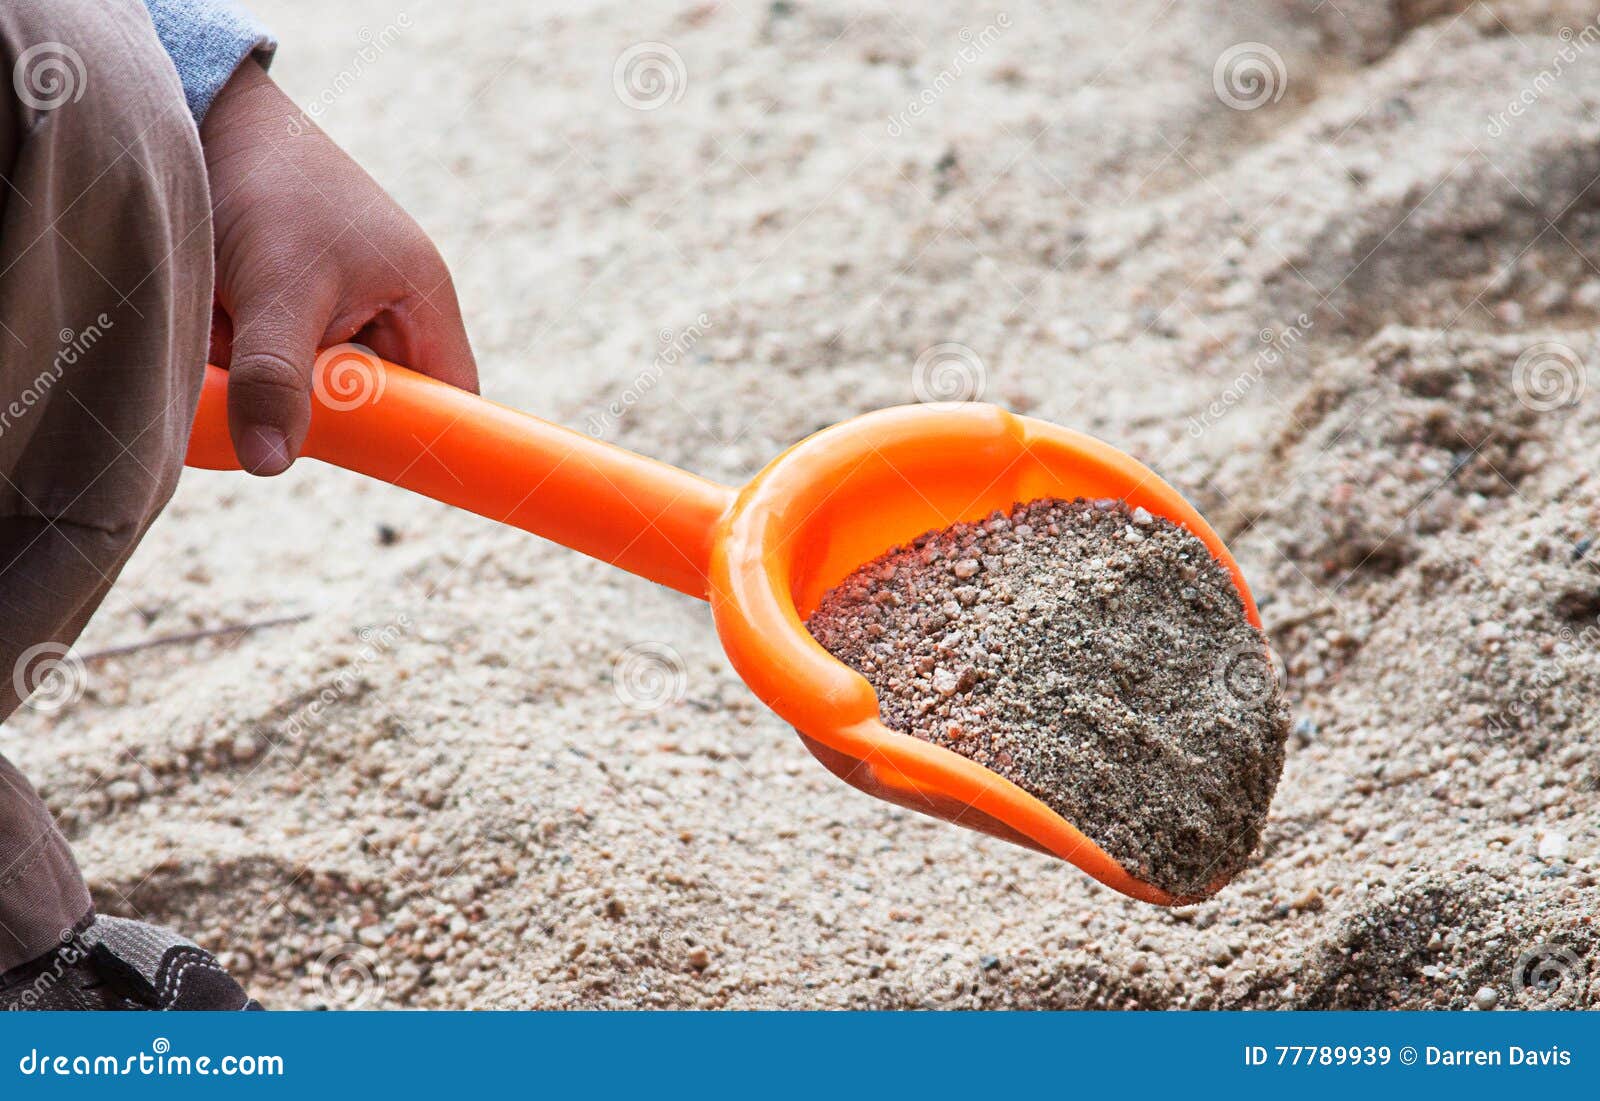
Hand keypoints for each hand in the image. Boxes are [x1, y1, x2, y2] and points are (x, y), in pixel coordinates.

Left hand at [200, 60, 477, 473]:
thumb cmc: (265, 183)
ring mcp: (332, 311)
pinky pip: (262, 364)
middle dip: (308, 401)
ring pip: (303, 389)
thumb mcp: (275, 286)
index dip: (425, 441)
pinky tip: (207, 311)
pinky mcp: (280, 309)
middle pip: (368, 406)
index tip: (375, 464)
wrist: (199, 109)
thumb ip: (276, 377)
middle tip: (259, 371)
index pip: (450, 402)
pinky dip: (229, 352)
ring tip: (221, 316)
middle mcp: (386, 311)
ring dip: (255, 373)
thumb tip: (272, 465)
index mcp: (419, 301)